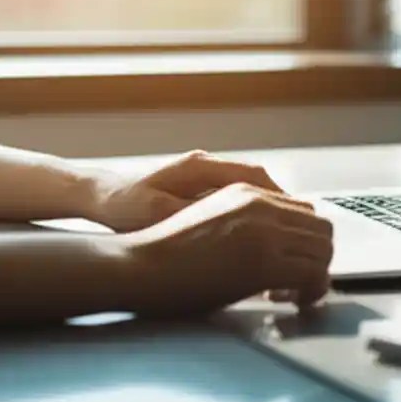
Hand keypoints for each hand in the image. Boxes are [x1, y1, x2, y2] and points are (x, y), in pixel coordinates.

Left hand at [87, 150, 286, 232]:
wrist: (100, 197)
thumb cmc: (124, 207)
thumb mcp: (154, 213)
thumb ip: (190, 215)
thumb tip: (225, 222)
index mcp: (199, 167)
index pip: (252, 175)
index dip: (278, 197)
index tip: (295, 218)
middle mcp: (206, 166)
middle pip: (258, 180)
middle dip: (282, 205)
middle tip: (300, 231)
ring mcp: (204, 175)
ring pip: (250, 188)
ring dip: (269, 210)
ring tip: (286, 235)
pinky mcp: (199, 187)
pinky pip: (237, 197)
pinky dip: (253, 213)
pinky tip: (259, 235)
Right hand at [120, 183, 332, 314]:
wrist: (137, 265)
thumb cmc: (163, 254)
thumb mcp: (209, 222)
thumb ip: (243, 227)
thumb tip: (272, 254)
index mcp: (246, 191)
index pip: (304, 210)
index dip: (305, 240)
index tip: (291, 264)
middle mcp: (260, 204)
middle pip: (321, 227)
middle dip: (316, 258)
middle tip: (295, 283)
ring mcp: (263, 229)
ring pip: (323, 249)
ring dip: (315, 274)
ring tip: (289, 295)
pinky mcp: (262, 260)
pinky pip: (312, 274)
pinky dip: (310, 291)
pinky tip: (286, 301)